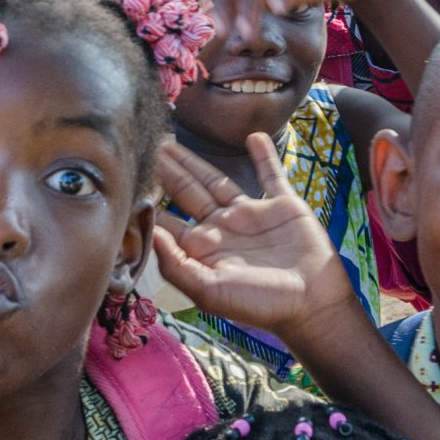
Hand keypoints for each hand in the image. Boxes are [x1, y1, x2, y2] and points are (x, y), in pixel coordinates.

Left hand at [154, 135, 359, 339]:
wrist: (312, 304)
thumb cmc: (260, 304)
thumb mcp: (209, 291)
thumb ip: (175, 264)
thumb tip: (148, 232)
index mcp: (202, 249)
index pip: (167, 219)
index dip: (148, 200)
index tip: (128, 177)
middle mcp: (223, 228)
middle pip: (187, 191)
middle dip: (167, 171)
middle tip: (147, 145)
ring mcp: (252, 215)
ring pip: (217, 179)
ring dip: (196, 160)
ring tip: (173, 141)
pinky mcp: (283, 206)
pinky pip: (271, 174)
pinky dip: (264, 155)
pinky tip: (254, 136)